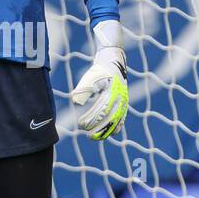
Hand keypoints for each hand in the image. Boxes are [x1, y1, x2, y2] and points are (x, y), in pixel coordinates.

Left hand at [69, 20, 128, 140]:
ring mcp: (124, 100)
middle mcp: (120, 98)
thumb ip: (83, 89)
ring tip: (97, 137)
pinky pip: (123, 117)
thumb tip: (75, 101)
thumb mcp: (90, 77)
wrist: (114, 60)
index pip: (101, 110)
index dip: (91, 120)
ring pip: (117, 120)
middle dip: (98, 129)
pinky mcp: (124, 102)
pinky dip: (117, 125)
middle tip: (87, 135)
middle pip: (110, 118)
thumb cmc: (100, 69)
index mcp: (111, 92)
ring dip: (107, 130)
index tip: (80, 125)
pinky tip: (113, 133)